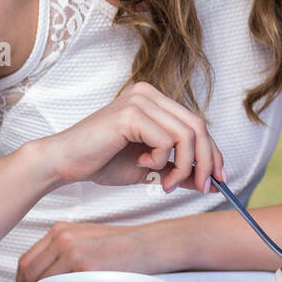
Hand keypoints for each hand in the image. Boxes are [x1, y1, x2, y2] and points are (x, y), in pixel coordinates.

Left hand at [15, 221, 159, 281]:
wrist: (149, 244)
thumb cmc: (121, 246)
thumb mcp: (86, 239)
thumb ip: (62, 251)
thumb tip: (41, 277)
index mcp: (60, 230)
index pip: (27, 261)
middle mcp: (62, 238)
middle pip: (28, 272)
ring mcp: (72, 252)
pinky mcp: (84, 266)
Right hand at [38, 81, 223, 193]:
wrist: (63, 163)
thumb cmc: (102, 163)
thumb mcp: (151, 169)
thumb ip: (179, 170)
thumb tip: (211, 183)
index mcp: (155, 100)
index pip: (197, 124)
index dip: (213, 152)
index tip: (218, 179)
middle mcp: (150, 94)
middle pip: (198, 126)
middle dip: (207, 161)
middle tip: (204, 187)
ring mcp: (140, 100)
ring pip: (187, 134)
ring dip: (184, 166)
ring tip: (166, 184)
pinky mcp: (131, 113)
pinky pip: (166, 140)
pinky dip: (161, 160)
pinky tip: (142, 165)